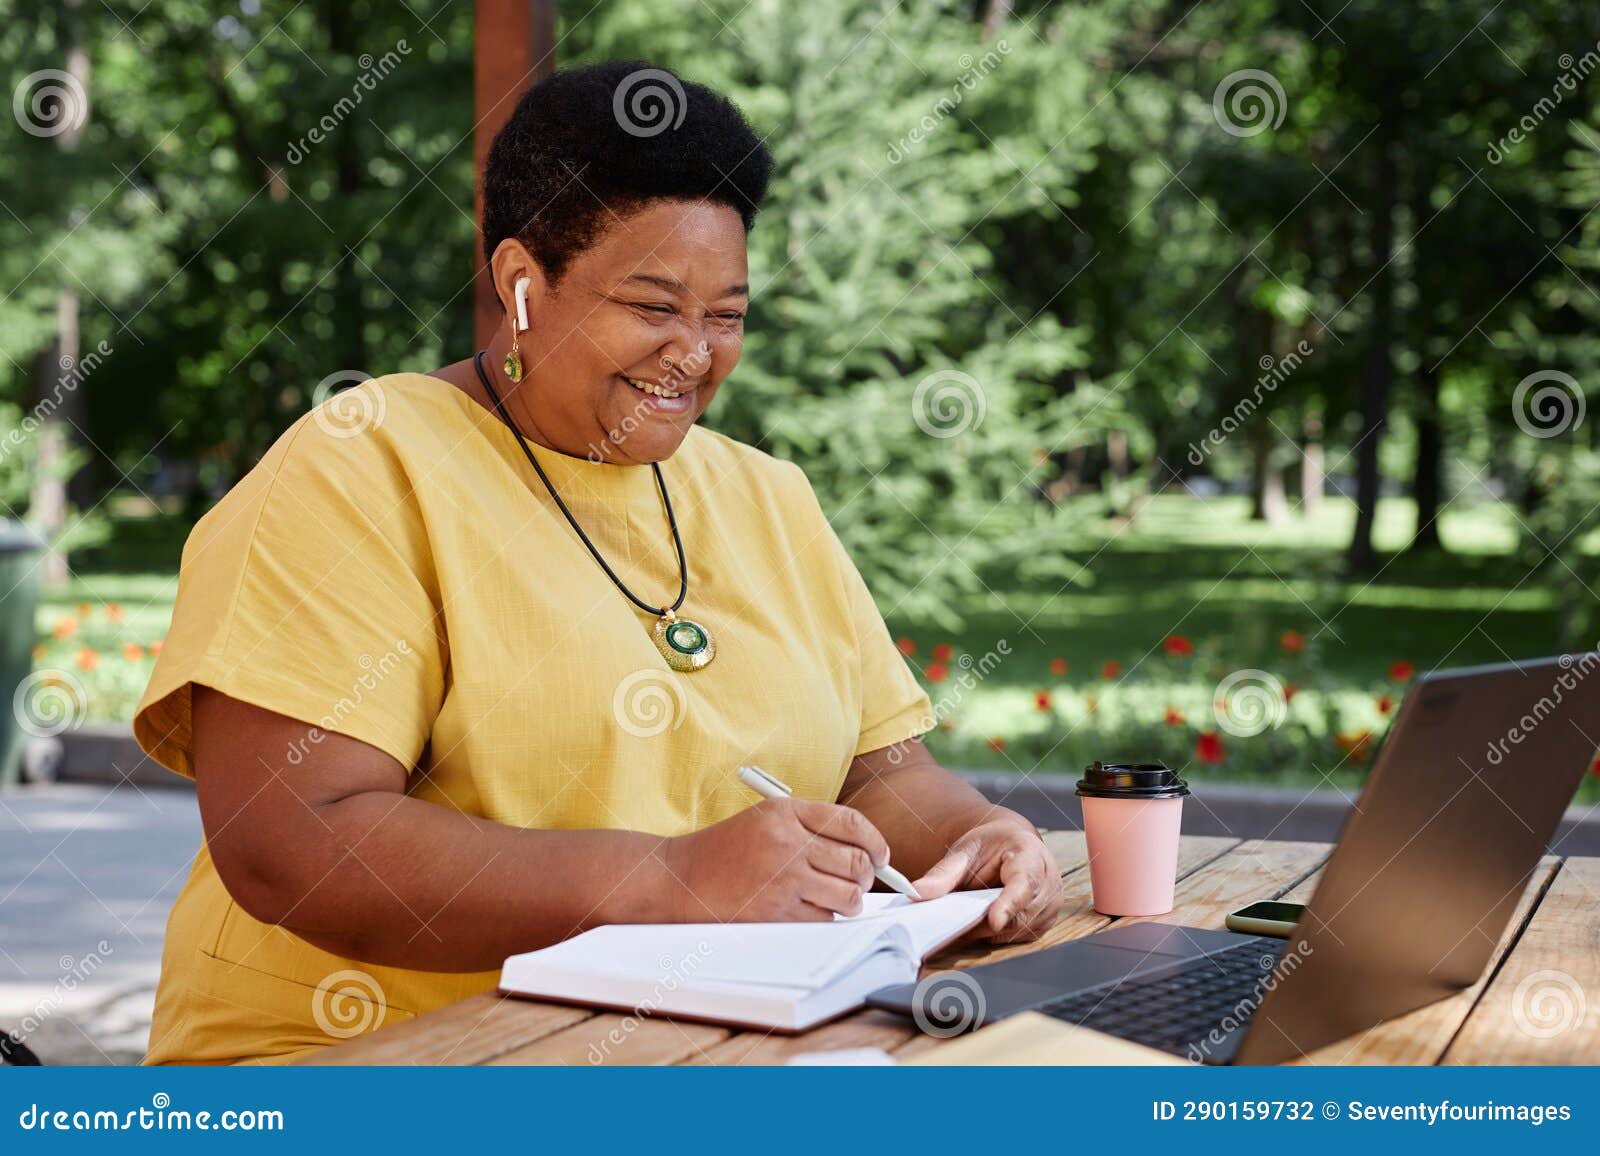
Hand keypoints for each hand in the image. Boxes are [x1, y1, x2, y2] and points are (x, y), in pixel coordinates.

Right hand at [665, 798, 890, 922]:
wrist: (679, 879)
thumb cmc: (722, 851)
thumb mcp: (763, 821)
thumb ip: (808, 827)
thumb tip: (862, 848)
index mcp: (785, 812)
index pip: (851, 822)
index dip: (875, 841)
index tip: (881, 855)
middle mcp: (787, 842)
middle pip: (856, 862)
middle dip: (867, 876)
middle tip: (861, 881)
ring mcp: (783, 878)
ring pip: (848, 895)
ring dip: (850, 901)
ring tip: (839, 900)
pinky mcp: (776, 912)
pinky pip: (823, 919)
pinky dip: (824, 918)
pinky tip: (810, 911)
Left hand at [910, 818, 1061, 942]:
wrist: (1009, 844)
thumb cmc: (989, 846)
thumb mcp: (964, 852)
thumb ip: (943, 874)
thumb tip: (918, 893)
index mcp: (1030, 854)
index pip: (1024, 882)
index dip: (1009, 903)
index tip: (993, 921)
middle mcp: (1048, 879)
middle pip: (1019, 913)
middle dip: (987, 921)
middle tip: (956, 919)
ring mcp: (1051, 903)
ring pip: (1019, 930)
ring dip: (991, 930)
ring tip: (972, 912)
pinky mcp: (1045, 920)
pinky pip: (1020, 937)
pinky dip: (999, 934)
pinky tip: (987, 919)